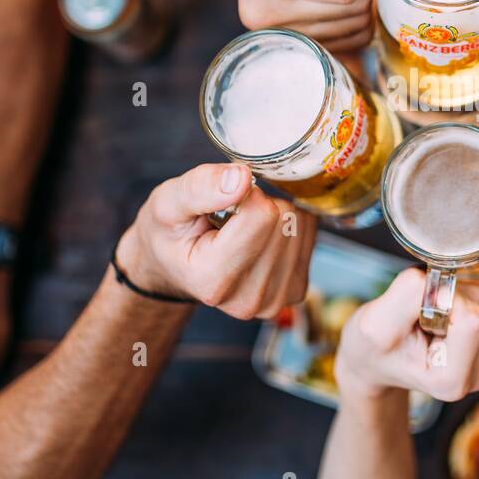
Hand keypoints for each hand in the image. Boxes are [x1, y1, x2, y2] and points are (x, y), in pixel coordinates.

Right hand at [116, 163, 315, 319]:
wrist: (175, 265)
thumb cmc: (170, 233)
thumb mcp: (168, 202)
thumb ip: (200, 188)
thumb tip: (242, 178)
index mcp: (212, 279)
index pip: (261, 215)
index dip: (243, 195)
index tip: (221, 206)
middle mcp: (247, 299)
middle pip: (283, 221)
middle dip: (260, 206)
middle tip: (229, 220)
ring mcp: (274, 299)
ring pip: (299, 226)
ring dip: (274, 217)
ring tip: (241, 231)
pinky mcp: (294, 290)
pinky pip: (309, 235)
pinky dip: (287, 227)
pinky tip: (260, 239)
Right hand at [335, 270, 478, 402]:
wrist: (375, 359)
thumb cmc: (371, 348)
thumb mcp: (373, 324)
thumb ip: (407, 297)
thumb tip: (442, 278)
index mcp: (452, 380)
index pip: (471, 318)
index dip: (441, 300)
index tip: (415, 314)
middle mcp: (478, 371)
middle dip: (445, 295)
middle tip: (417, 316)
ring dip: (449, 293)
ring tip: (425, 316)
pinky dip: (455, 293)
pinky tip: (438, 313)